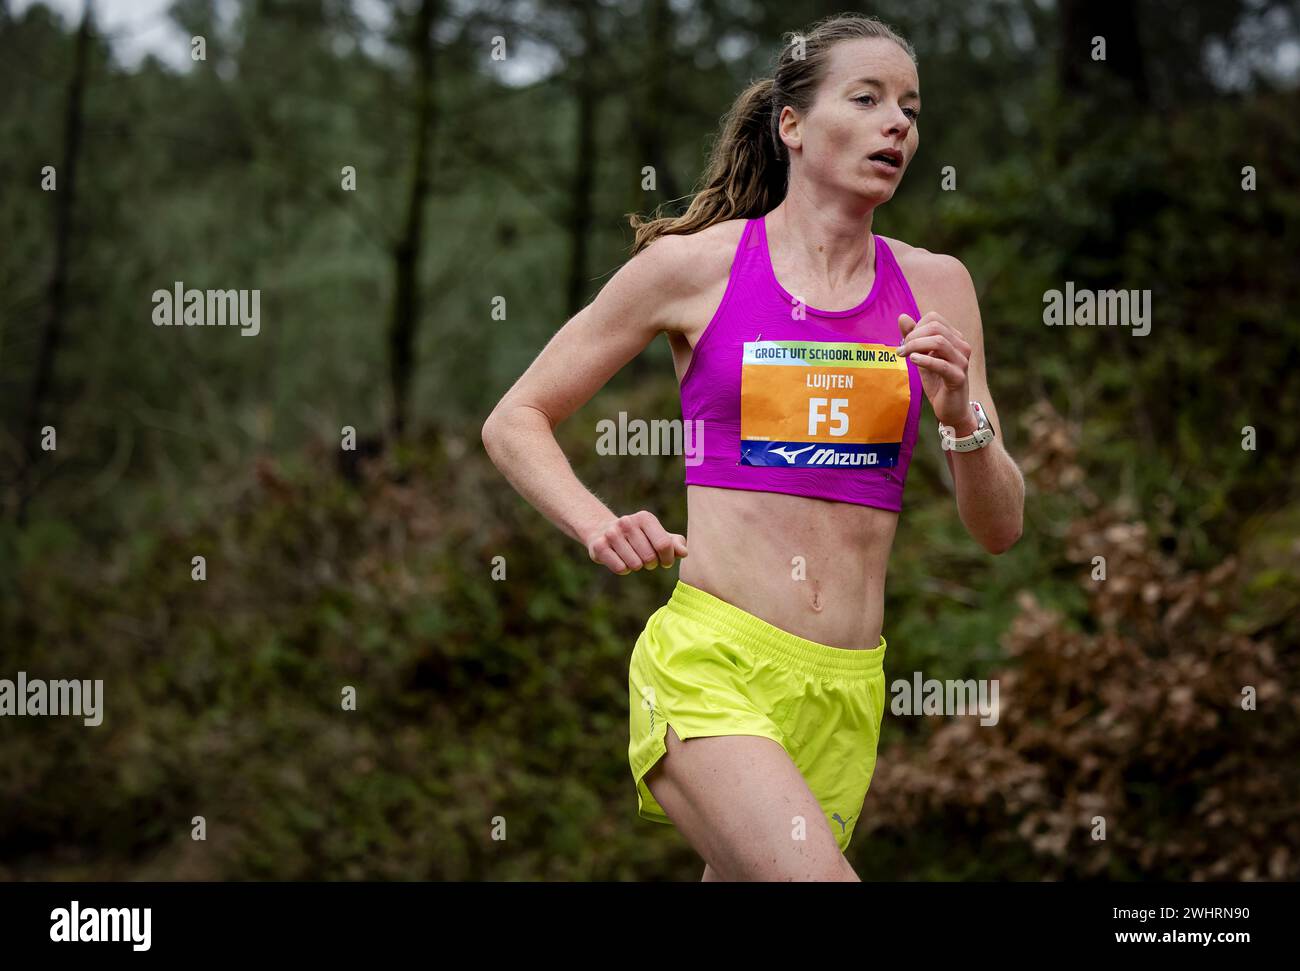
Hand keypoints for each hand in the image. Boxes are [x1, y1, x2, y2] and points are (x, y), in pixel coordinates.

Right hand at [585, 511, 687, 574]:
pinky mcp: (599, 546)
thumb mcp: (658, 536)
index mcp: (645, 518)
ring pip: (635, 565)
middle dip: (651, 564)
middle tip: (645, 559)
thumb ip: (674, 543)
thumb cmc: (639, 537)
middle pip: (650, 558)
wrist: (603, 531)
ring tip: (632, 557)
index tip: (665, 562)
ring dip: (637, 567)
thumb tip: (684, 552)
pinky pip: (621, 568)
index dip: (668, 559)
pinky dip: (624, 569)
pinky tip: (620, 559)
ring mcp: (612, 533)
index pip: (664, 545)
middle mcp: (627, 522)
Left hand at [897, 311, 972, 428]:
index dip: (915, 327)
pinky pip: (941, 364)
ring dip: (916, 346)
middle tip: (901, 350)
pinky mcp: (959, 378)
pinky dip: (925, 360)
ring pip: (939, 342)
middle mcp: (961, 346)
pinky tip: (913, 360)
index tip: (905, 342)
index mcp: (954, 338)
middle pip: (935, 327)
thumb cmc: (937, 381)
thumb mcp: (921, 357)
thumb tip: (902, 316)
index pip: (934, 318)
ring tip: (904, 355)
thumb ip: (912, 337)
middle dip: (913, 336)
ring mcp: (962, 361)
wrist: (951, 409)